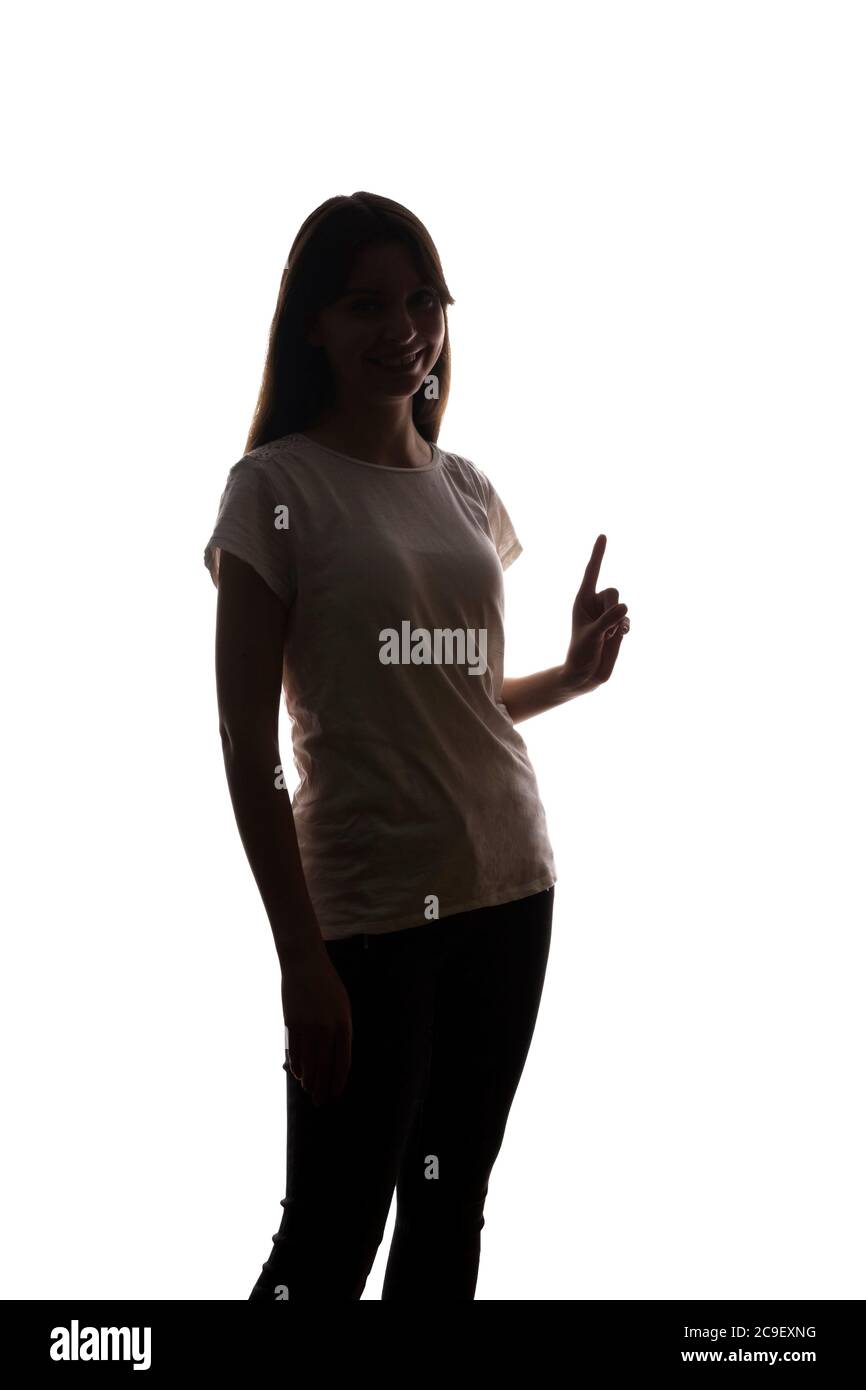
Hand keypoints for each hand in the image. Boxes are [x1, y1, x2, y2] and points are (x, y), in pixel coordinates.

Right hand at [281, 944, 352, 1106]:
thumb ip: (341, 1030)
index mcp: (343, 1023)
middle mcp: (326, 1028)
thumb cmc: (327, 985)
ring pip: (308, 1062)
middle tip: (321, 1101)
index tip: (336, 1093)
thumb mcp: (342, 1006)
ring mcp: (307, 1026)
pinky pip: (295, 1051)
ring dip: (309, 1080)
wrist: (305, 964)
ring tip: (310, 1091)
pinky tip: (298, 1074)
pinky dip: (297, 1065)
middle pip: (324, 1066)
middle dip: (323, 1086)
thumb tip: (336, 1057)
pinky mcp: (291, 1024)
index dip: (338, 1080)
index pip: (342, 1061)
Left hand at [563, 534, 629, 694]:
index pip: (591, 572)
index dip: (598, 554)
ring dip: (618, 622)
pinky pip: (628, 618)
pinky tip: (618, 636)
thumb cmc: (580, 654)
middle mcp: (595, 604)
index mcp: (582, 600)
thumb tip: (625, 608)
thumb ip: (608, 620)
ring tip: (607, 636)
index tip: (603, 535)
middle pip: (613, 592)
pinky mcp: (617, 625)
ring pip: (622, 605)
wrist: (585, 674)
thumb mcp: (592, 636)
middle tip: (602, 628)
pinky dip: (625, 627)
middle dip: (611, 609)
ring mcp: (607, 614)